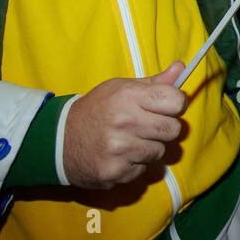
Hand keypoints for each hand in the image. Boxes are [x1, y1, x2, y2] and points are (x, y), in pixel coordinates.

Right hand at [63, 62, 187, 188]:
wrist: (58, 140)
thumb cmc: (96, 110)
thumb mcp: (120, 88)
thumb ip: (154, 82)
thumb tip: (181, 67)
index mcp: (127, 96)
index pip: (176, 101)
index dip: (175, 105)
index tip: (166, 107)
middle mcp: (124, 121)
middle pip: (173, 129)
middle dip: (164, 128)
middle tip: (147, 126)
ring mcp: (119, 149)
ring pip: (160, 151)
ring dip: (149, 148)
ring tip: (129, 141)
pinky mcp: (115, 171)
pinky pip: (143, 170)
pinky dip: (135, 164)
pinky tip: (119, 156)